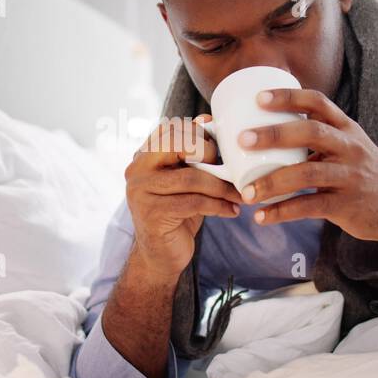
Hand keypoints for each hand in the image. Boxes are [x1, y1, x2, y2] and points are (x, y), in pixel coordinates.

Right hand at [124, 114, 243, 279]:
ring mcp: (140, 191)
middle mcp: (136, 169)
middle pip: (175, 143)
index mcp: (144, 156)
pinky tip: (231, 211)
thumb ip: (192, 154)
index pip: (171, 128)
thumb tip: (208, 121)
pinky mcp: (152, 214)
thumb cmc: (178, 212)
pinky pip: (193, 202)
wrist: (160, 256)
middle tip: (228, 170)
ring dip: (222, 186)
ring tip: (241, 195)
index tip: (220, 152)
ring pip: (190, 177)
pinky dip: (218, 206)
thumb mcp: (185, 180)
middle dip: (208, 153)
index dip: (199, 134)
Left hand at [238, 88, 377, 241]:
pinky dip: (283, 212)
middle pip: (311, 132)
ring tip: (246, 192)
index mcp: (345, 128)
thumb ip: (314, 138)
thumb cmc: (360, 172)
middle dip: (274, 134)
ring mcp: (350, 177)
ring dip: (272, 182)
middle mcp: (350, 147)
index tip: (259, 98)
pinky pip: (310, 207)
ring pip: (308, 174)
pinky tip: (262, 216)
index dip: (288, 97)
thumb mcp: (346, 145)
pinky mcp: (348, 205)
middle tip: (242, 140)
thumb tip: (263, 133)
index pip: (318, 103)